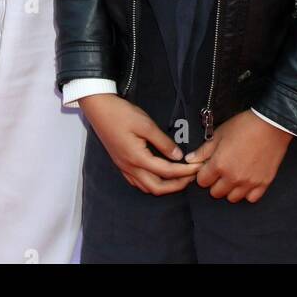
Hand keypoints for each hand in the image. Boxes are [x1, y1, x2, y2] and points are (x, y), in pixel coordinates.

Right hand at [80, 95, 201, 194]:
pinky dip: (152, 183)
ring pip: (147, 187)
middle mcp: (130, 168)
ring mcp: (124, 168)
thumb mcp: (145, 124)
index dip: (185, 172)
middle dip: (177, 185)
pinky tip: (159, 175)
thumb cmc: (121, 113)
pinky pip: (138, 182)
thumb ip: (163, 142)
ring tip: (179, 177)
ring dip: (165, 186)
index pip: (167, 172)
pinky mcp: (121, 164)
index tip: (198, 168)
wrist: (98, 109)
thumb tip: (178, 155)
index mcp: (137, 158)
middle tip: (192, 177)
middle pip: (158, 187)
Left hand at [184, 110, 292, 202]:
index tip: (208, 167)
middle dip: (215, 182)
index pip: (202, 181)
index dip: (204, 173)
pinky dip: (247, 192)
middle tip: (221, 170)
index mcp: (219, 165)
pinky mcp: (263, 184)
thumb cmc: (244, 126)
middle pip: (216, 192)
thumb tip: (190, 159)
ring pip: (232, 198)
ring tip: (234, 175)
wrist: (271, 125)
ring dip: (230, 189)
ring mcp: (249, 183)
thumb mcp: (220, 133)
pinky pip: (251, 198)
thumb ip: (204, 150)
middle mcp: (233, 178)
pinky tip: (247, 181)